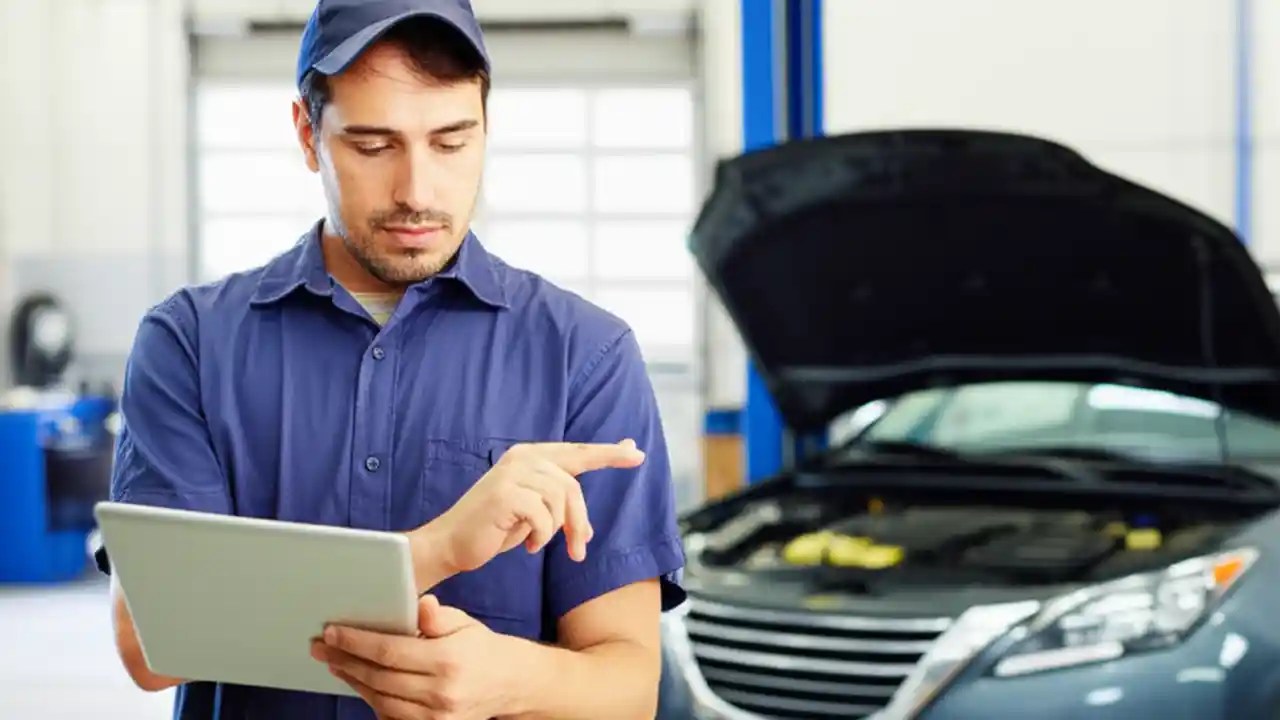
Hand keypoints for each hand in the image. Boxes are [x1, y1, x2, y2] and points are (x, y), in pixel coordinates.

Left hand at [314, 595, 521, 719]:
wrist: (509, 684)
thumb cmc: (481, 648)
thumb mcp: (463, 623)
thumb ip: (437, 617)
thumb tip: (420, 604)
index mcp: (448, 660)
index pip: (390, 652)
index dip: (357, 642)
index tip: (332, 631)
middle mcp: (441, 693)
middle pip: (380, 678)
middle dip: (345, 660)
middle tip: (321, 646)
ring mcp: (436, 717)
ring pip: (381, 700)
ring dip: (354, 681)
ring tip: (335, 662)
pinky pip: (392, 717)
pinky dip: (372, 700)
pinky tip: (359, 683)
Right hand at [416, 440, 644, 578]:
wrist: (451, 544)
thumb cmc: (493, 529)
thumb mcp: (532, 514)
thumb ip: (558, 507)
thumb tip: (590, 525)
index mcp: (530, 457)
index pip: (577, 452)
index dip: (608, 453)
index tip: (636, 452)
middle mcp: (522, 457)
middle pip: (573, 486)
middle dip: (580, 521)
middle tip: (579, 549)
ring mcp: (512, 473)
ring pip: (561, 501)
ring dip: (557, 531)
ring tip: (539, 544)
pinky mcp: (505, 494)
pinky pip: (544, 517)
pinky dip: (540, 537)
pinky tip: (527, 546)